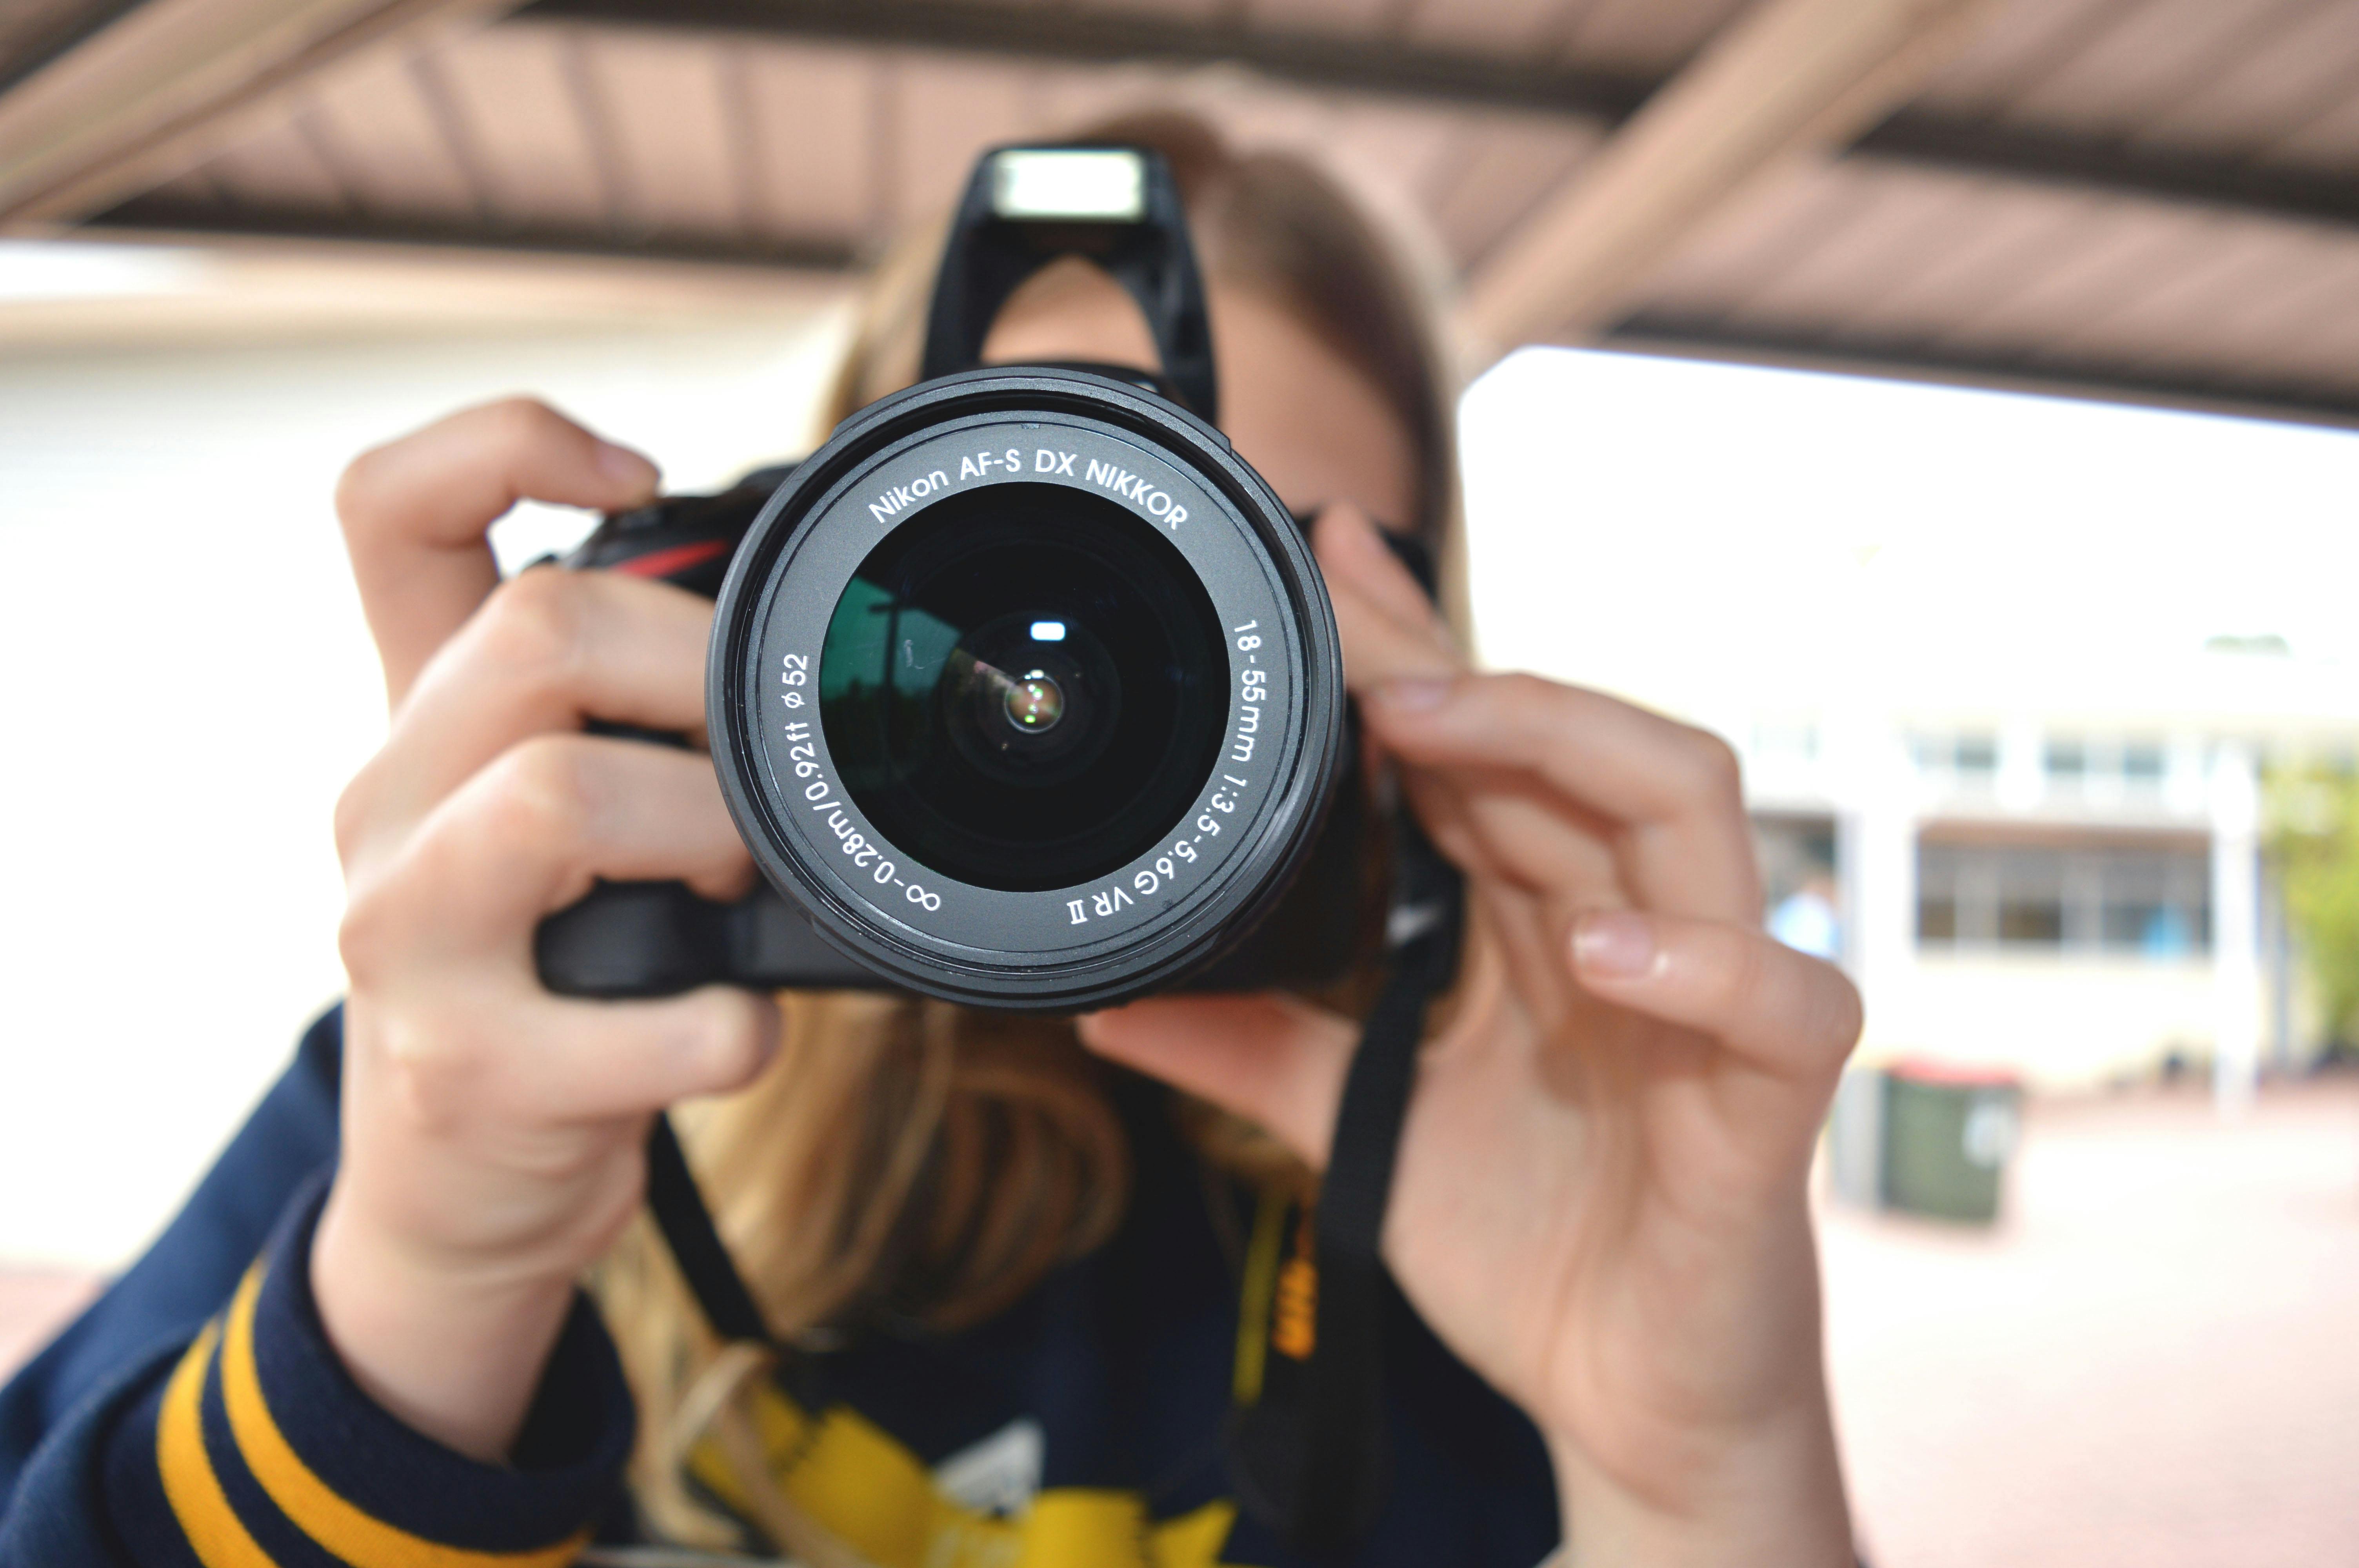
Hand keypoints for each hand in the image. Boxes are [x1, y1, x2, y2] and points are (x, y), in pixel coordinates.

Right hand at [315, 400, 777, 1459]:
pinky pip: (651, 1017)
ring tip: (735, 891)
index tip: (638, 474)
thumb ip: (632, 720)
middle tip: (752, 770)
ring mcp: (405, 939)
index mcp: (417, 721)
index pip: (386, 508)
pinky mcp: (466, 1070)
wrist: (455, 1188)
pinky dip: (734, 1025)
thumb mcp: (553, 824)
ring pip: (560, 795)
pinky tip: (740, 1029)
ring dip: (712, 838)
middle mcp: (385, 804)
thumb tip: (806, 648)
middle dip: (695, 680)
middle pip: (533, 633)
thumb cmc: (542, 974)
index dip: (507, 442)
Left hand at [1078, 505, 1859, 1564]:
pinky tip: (1601, 949)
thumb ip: (1256, 1053)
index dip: (1423, 652)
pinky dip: (1704, 960)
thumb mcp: (1359, 1132)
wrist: (1625, 1408)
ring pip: (1696, 810)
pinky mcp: (1770, 1110)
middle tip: (1354, 628)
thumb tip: (1112, 1006)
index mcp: (1547, 924)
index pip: (1496, 751)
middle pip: (1587, 742)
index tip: (1332, 564)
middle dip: (1472, 667)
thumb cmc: (1528, 1256)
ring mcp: (1715, 1009)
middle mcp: (1637, 931)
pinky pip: (1787, 1000)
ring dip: (1566, 750)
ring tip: (1437, 734)